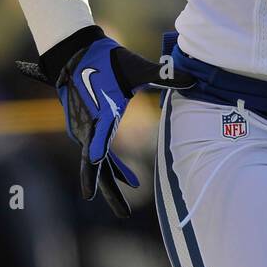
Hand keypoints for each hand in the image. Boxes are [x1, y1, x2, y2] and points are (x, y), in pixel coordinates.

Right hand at [17, 36, 193, 217]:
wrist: (73, 52)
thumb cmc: (106, 59)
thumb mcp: (135, 67)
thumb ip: (163, 76)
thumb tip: (193, 79)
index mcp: (101, 114)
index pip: (96, 144)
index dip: (97, 159)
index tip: (96, 175)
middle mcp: (88, 126)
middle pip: (94, 166)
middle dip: (108, 191)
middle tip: (123, 214)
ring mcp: (83, 129)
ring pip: (95, 162)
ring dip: (110, 182)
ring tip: (124, 206)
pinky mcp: (82, 127)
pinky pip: (94, 153)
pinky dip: (109, 167)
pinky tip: (127, 179)